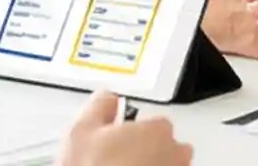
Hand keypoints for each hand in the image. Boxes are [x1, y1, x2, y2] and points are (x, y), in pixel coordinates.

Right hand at [57, 91, 192, 165]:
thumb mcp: (81, 129)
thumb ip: (100, 104)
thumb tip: (108, 99)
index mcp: (157, 130)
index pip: (152, 122)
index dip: (131, 132)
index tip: (117, 140)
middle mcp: (176, 154)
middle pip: (164, 146)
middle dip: (146, 152)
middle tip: (118, 161)